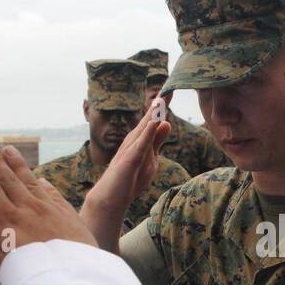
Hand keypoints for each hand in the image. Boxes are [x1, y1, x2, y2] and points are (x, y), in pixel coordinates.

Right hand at [0, 141, 95, 273]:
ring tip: (8, 150)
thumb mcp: (1, 262)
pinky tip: (40, 178)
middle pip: (8, 180)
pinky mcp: (67, 214)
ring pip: (29, 181)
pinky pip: (52, 193)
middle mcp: (28, 209)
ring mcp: (49, 209)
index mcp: (7, 220)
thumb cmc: (34, 274)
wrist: (73, 277)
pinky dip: (44, 184)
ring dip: (17, 165)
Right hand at [80, 93, 171, 243]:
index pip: (154, 119)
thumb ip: (157, 141)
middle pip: (150, 118)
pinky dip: (149, 132)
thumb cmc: (130, 178)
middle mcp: (134, 139)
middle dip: (160, 104)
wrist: (111, 198)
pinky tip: (156, 121)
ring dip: (154, 113)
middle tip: (171, 86)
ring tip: (163, 98)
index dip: (163, 106)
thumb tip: (167, 122)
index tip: (173, 90)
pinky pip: (141, 144)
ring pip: (145, 128)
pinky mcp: (130, 159)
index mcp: (140, 139)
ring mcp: (131, 148)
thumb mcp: (150, 158)